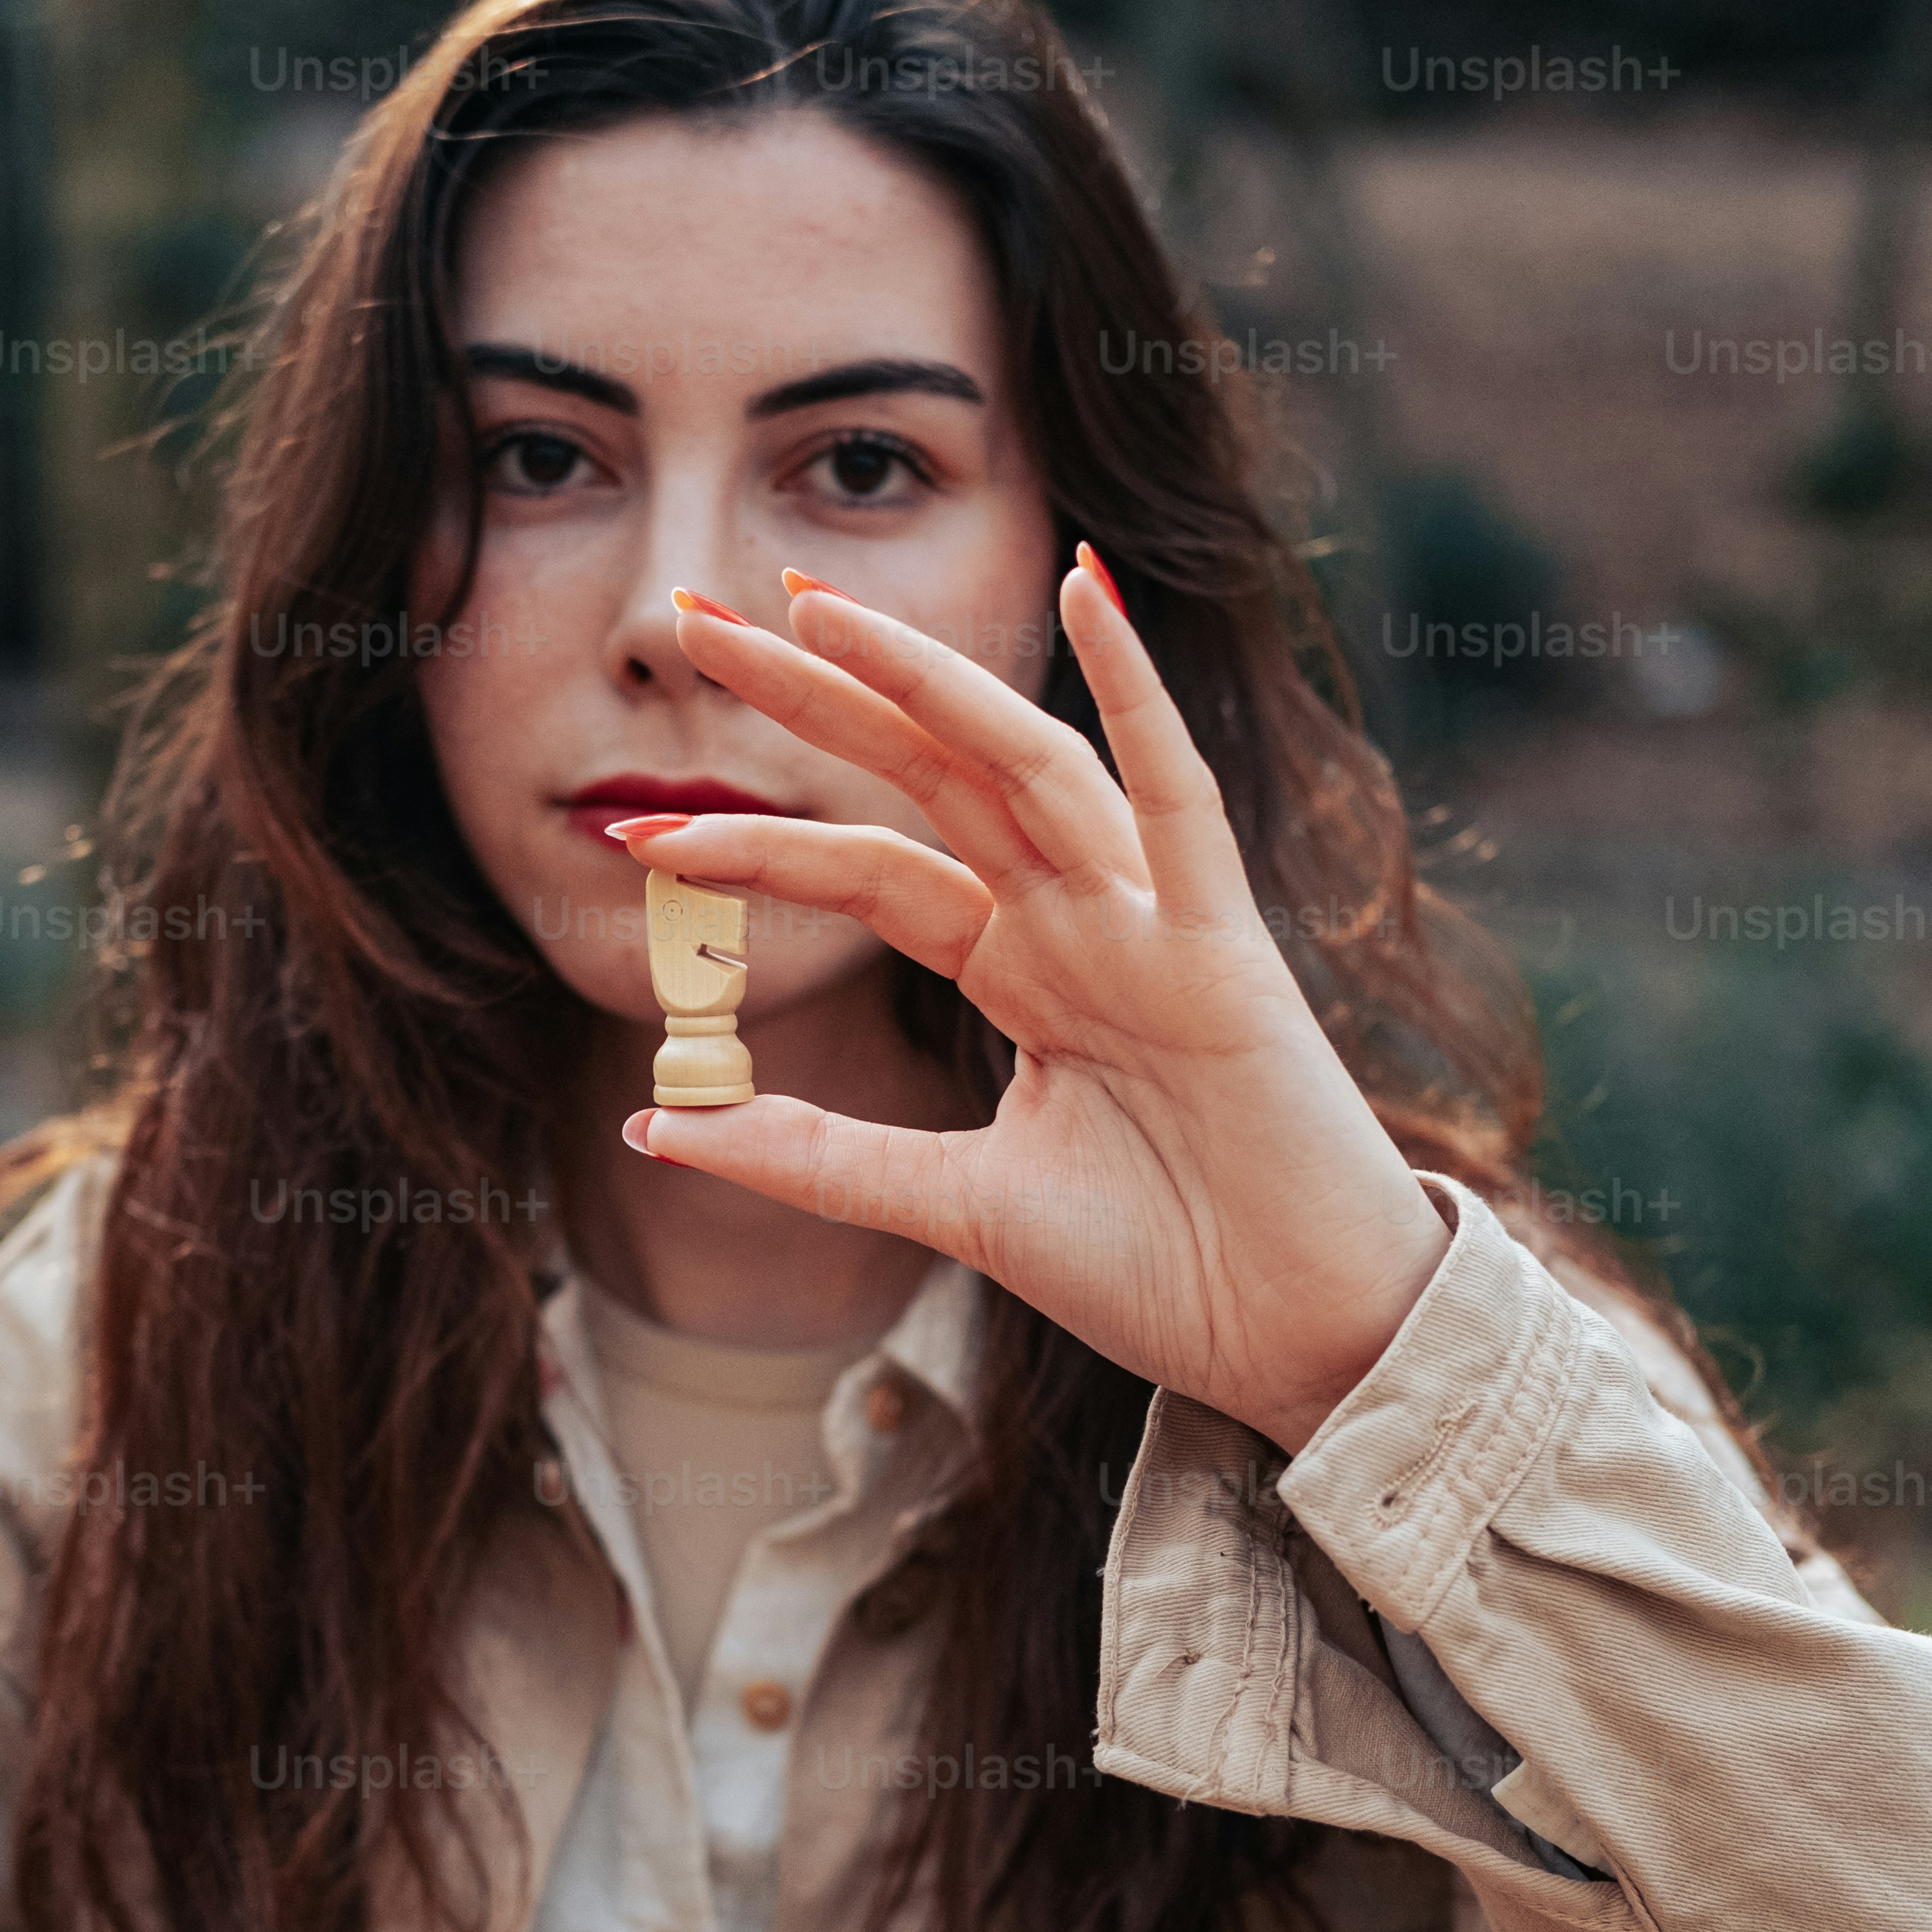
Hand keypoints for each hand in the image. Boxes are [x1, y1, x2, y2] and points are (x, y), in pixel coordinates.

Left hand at [616, 556, 1449, 1451]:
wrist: (1299, 1336)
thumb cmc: (1163, 1267)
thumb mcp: (953, 1206)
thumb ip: (815, 1158)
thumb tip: (652, 1127)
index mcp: (1023, 970)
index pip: (868, 867)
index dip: (754, 838)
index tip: (633, 827)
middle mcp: (1078, 921)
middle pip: (921, 777)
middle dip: (810, 695)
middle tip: (689, 618)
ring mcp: (1149, 921)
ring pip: (1019, 764)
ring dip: (919, 678)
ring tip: (810, 604)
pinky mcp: (1222, 947)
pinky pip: (1176, 798)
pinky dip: (1138, 694)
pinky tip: (1087, 595)